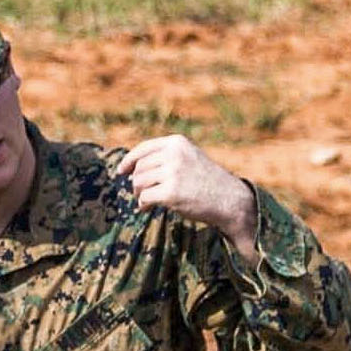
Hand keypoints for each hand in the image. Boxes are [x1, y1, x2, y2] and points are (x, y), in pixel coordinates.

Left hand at [113, 135, 262, 259]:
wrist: (229, 199)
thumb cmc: (207, 182)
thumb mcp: (189, 158)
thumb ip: (166, 158)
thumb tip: (132, 169)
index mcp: (177, 143)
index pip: (144, 148)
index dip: (129, 160)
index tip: (121, 171)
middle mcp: (174, 155)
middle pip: (139, 168)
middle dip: (137, 182)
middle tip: (141, 194)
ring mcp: (172, 173)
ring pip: (139, 182)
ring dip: (139, 194)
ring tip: (145, 201)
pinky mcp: (171, 193)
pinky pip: (144, 197)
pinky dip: (143, 204)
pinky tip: (147, 208)